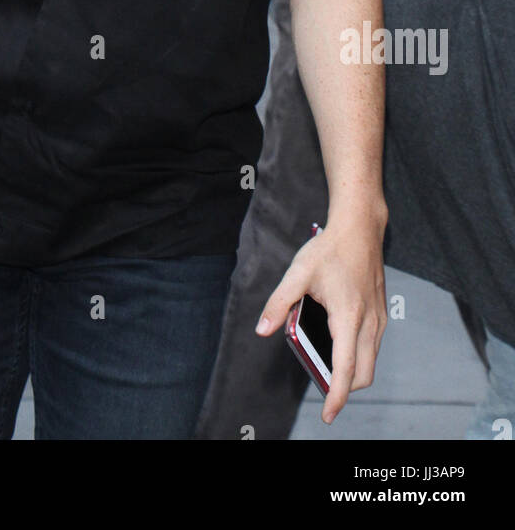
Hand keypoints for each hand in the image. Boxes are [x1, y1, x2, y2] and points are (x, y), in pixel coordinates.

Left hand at [254, 213, 387, 423]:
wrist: (360, 228)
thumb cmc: (329, 249)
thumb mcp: (298, 273)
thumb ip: (279, 303)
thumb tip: (262, 330)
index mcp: (348, 317)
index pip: (345, 369)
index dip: (337, 396)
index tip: (328, 415)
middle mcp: (369, 323)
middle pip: (363, 374)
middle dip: (346, 389)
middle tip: (323, 389)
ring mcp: (379, 318)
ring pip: (370, 361)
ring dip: (353, 372)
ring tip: (326, 367)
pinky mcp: (381, 313)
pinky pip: (372, 346)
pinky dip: (358, 356)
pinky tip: (338, 344)